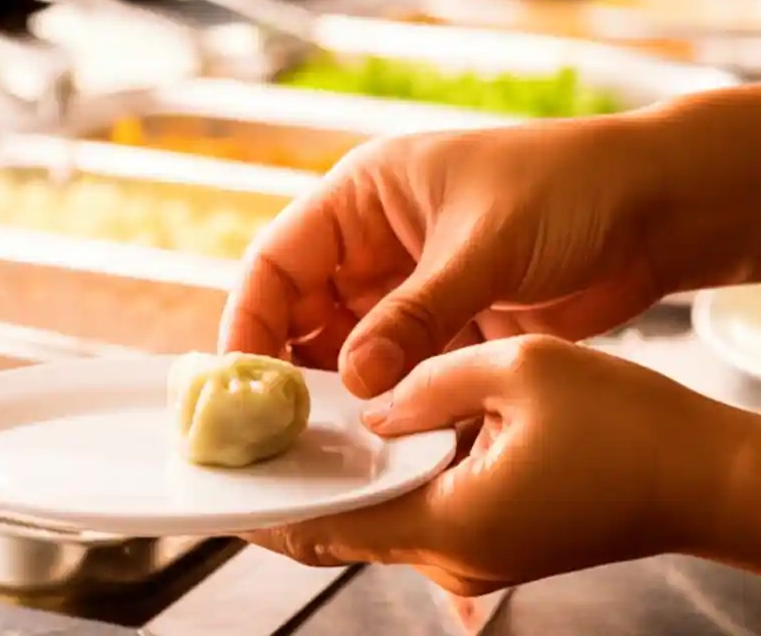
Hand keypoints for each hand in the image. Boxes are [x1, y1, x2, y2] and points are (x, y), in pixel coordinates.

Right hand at [219, 88, 760, 396]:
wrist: (659, 207)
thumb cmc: (569, 189)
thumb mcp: (482, 248)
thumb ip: (415, 315)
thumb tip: (356, 380)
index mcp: (364, 196)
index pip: (280, 258)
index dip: (251, 316)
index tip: (239, 375)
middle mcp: (376, 242)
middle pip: (304, 310)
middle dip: (289, 364)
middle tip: (278, 424)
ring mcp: (411, 285)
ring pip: (348, 346)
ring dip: (340, 389)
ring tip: (326, 439)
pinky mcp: (447, 323)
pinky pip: (399, 367)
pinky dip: (389, 400)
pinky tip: (382, 434)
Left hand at [246, 336, 756, 594]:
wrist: (708, 479)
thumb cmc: (632, 429)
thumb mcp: (518, 370)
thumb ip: (427, 381)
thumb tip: (371, 396)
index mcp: (448, 523)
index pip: (324, 526)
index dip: (265, 504)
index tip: (222, 477)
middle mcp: (450, 556)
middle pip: (340, 530)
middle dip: (292, 488)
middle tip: (251, 438)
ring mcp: (472, 558)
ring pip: (375, 522)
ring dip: (337, 482)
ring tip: (298, 428)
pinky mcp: (493, 543)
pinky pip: (415, 515)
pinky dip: (382, 482)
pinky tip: (372, 437)